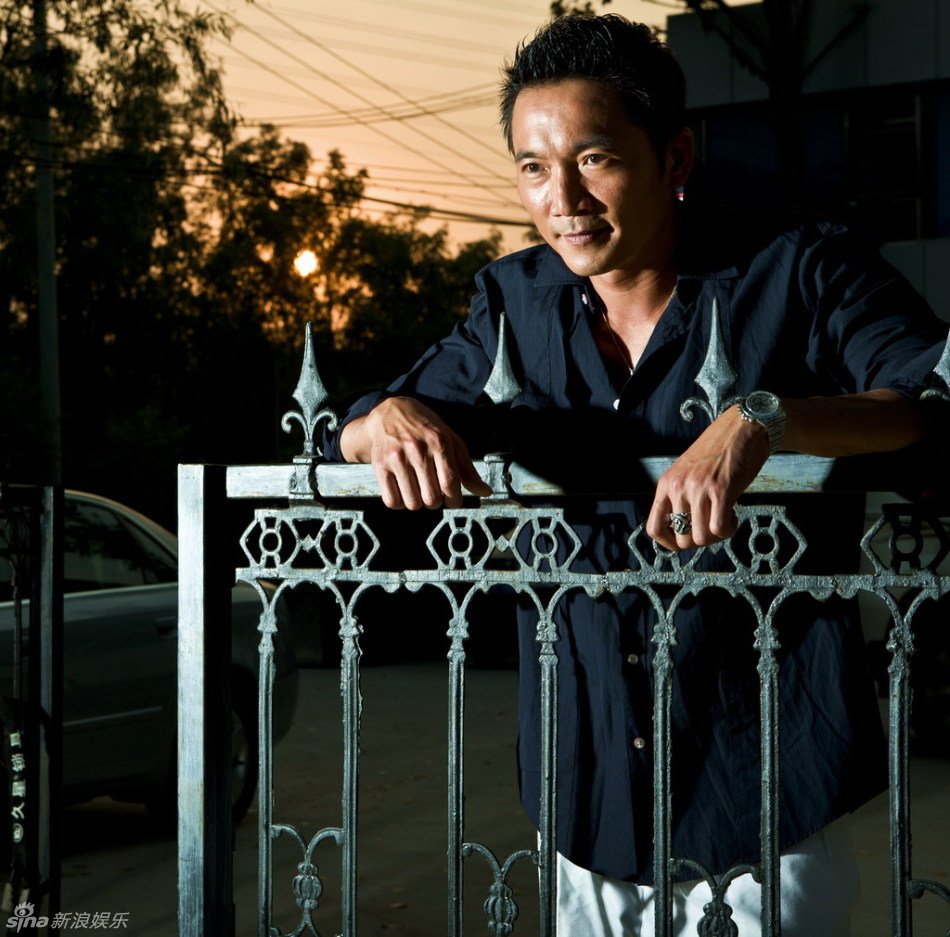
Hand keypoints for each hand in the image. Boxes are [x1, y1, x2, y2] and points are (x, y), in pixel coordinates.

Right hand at [340, 397, 491, 509]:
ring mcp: (396, 458)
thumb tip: (484, 491)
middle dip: (436, 502)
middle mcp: (417, 449)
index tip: (453, 500)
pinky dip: (400, 503)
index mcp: (438, 442)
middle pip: (431, 497)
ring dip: (418, 503)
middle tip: (434, 494)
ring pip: (412, 502)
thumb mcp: (451, 441)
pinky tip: (404, 492)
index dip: (454, 499)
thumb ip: (467, 468)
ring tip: (419, 491)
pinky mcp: (380, 465)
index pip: (450, 483)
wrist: (390, 413)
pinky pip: (392, 500)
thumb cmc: (424, 428)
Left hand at [646, 406, 769, 550]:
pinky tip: (733, 516)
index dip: (669, 543)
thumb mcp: (686, 473)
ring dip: (716, 536)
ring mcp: (698, 488)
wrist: (740, 429)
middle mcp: (678, 487)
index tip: (686, 540)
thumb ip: (679, 497)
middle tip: (712, 527)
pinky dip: (728, 530)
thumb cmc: (716, 453)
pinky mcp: (721, 490)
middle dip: (700, 540)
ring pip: (701, 538)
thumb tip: (682, 531)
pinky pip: (719, 529)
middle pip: (682, 539)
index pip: (654, 528)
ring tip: (724, 519)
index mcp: (666, 484)